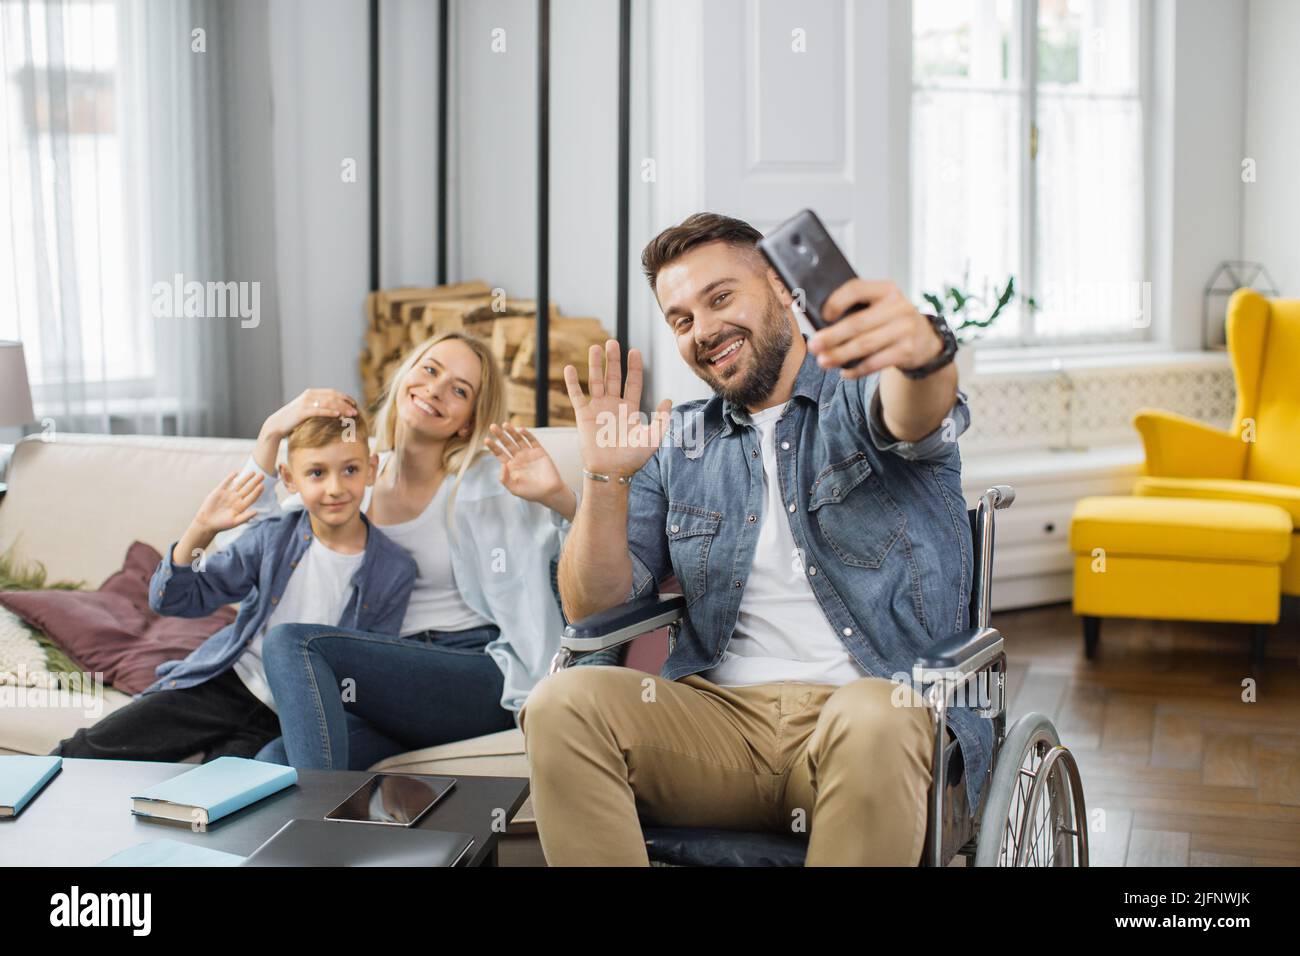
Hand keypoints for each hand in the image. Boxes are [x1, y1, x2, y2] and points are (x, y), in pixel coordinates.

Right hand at [193, 471, 264, 534]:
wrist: (207, 522)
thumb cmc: (222, 524)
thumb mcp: (234, 522)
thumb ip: (245, 517)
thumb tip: (256, 512)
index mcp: (241, 506)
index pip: (252, 497)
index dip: (257, 492)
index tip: (262, 486)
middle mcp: (236, 499)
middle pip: (248, 489)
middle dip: (255, 482)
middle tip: (262, 475)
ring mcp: (228, 494)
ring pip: (239, 484)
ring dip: (246, 478)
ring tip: (253, 472)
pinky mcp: (219, 491)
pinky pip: (226, 482)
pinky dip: (231, 477)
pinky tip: (236, 472)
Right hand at [261, 388, 359, 441]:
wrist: (277, 424)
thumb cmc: (295, 420)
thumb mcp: (308, 410)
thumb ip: (320, 407)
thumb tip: (337, 412)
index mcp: (312, 393)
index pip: (333, 392)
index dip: (345, 397)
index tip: (354, 404)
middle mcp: (309, 395)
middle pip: (332, 397)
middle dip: (346, 403)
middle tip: (355, 411)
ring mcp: (305, 402)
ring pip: (328, 403)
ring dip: (341, 408)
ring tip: (351, 414)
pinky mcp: (302, 411)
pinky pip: (318, 411)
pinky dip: (329, 412)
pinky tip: (338, 415)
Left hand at [486, 422, 569, 509]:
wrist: (549, 492)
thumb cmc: (531, 492)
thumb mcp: (514, 489)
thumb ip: (504, 478)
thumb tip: (501, 464)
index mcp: (511, 466)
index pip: (500, 453)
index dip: (493, 446)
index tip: (486, 440)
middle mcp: (519, 458)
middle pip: (507, 444)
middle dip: (500, 435)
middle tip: (492, 426)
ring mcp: (529, 454)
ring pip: (518, 440)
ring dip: (512, 432)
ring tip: (505, 424)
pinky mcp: (539, 452)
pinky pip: (532, 440)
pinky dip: (527, 435)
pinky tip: (521, 430)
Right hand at [563, 341, 670, 478]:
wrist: (611, 472)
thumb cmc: (633, 458)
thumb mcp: (653, 438)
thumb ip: (662, 419)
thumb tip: (668, 399)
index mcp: (630, 409)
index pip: (633, 382)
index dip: (634, 367)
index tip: (634, 351)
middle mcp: (614, 406)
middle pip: (613, 377)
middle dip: (613, 360)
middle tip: (612, 342)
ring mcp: (597, 409)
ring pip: (595, 381)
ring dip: (594, 365)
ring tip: (595, 348)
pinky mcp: (583, 416)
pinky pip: (576, 396)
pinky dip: (572, 383)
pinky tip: (570, 368)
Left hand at [808, 280, 944, 379]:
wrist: (924, 339)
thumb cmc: (890, 320)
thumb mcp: (880, 305)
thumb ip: (857, 307)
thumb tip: (819, 322)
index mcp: (886, 290)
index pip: (856, 289)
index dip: (836, 301)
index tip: (822, 315)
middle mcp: (898, 307)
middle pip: (857, 323)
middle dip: (832, 336)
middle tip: (814, 345)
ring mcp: (904, 329)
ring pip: (865, 345)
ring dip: (840, 355)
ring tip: (823, 361)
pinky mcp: (906, 351)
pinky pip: (875, 363)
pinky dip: (857, 369)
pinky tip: (844, 372)